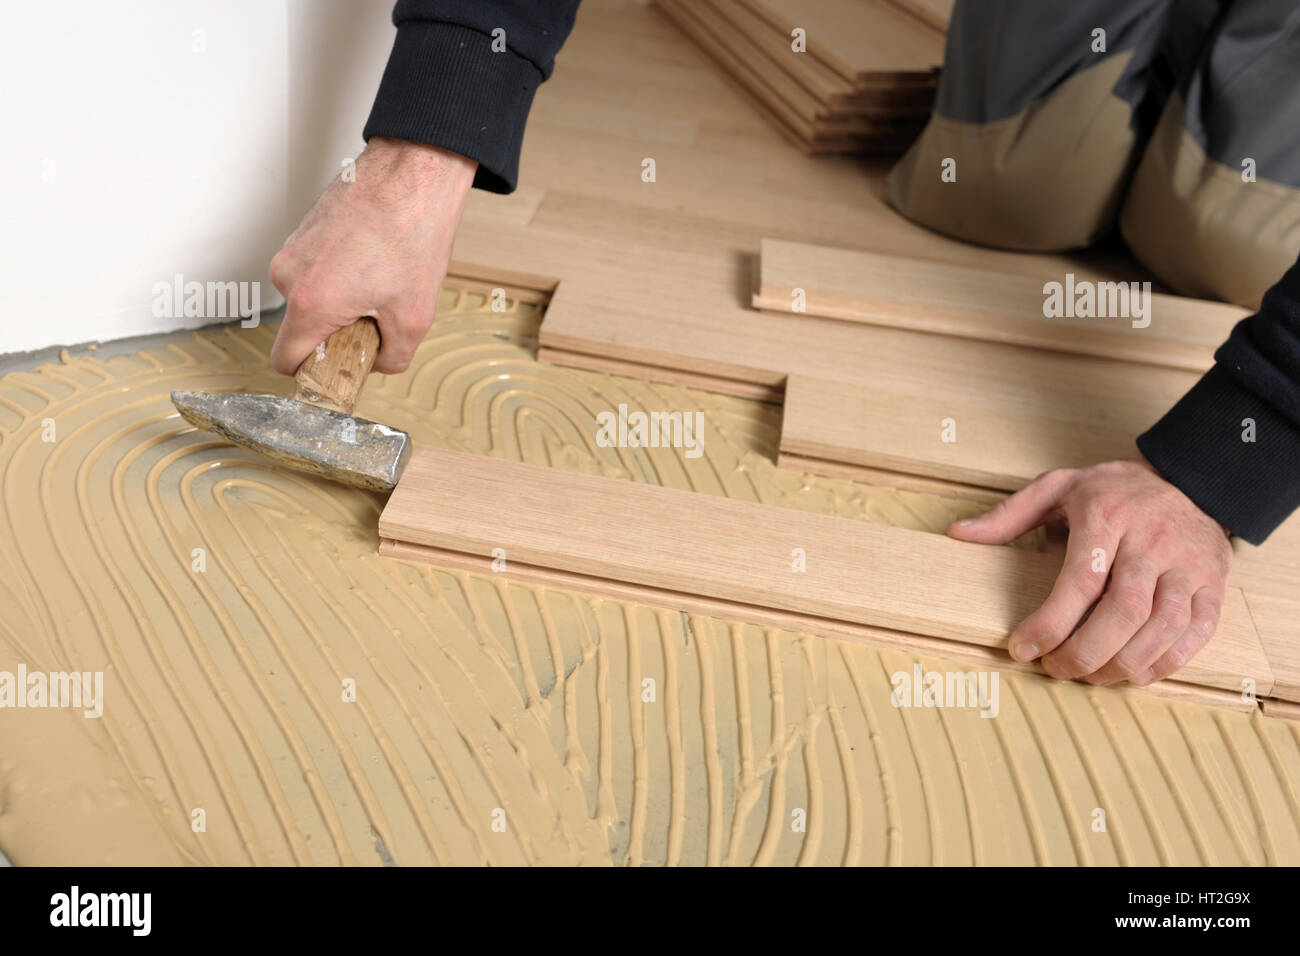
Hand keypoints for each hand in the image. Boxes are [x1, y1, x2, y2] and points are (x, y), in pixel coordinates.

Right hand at [268, 137, 476, 375]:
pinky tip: (375, 259)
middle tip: (377, 314)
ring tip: (381, 279)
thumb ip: (392, 357)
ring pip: (312, 296)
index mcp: (310, 302)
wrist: (413, 171)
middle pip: (303, 327)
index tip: (332, 371)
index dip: (309, 374)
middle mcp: (290, 274)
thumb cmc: (412, 229)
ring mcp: (294, 248)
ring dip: (342, 300)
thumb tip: (379, 362)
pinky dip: (342, 273)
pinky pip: (317, 269)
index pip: (284, 361)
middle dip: (336, 331)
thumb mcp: (415, 315)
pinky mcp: (304, 229)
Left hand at [946, 457, 1231, 685]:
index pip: (1079, 580)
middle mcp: (1151, 540)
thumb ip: (1007, 514)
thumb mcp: (1057, 487)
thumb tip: (957, 533)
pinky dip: (1165, 662)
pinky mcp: (1214, 584)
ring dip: (1123, 664)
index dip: (1049, 623)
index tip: (1021, 649)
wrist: (1187, 480)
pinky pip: (1196, 633)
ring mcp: (1188, 564)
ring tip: (1091, 675)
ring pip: (1162, 627)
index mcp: (1107, 516)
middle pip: (1122, 612)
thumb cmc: (1112, 491)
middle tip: (1056, 670)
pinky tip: (1134, 672)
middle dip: (1084, 653)